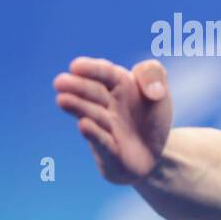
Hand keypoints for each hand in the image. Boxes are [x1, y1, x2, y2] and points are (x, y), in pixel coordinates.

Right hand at [52, 57, 173, 184]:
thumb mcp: (160, 93)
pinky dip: (94, 134)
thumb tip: (151, 88)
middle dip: (78, 87)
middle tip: (60, 82)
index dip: (92, 69)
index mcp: (118, 85)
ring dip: (79, 107)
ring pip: (93, 115)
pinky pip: (103, 142)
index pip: (106, 73)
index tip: (76, 66)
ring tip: (62, 100)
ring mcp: (105, 128)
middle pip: (93, 93)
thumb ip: (153, 76)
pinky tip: (84, 125)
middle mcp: (106, 105)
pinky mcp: (109, 151)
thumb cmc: (150, 118)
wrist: (155, 153)